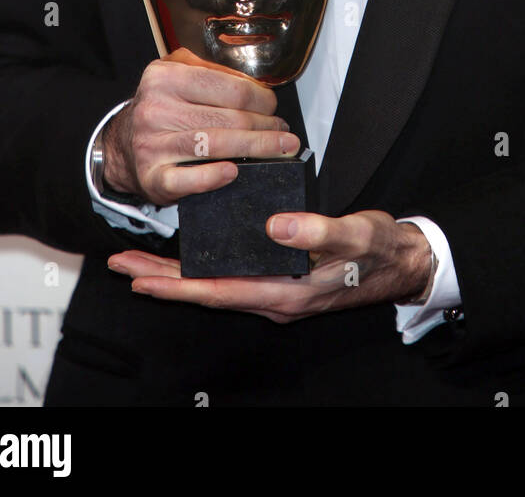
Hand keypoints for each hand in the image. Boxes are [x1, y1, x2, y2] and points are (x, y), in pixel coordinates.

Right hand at [102, 48, 298, 206]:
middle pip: (228, 117)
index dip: (261, 99)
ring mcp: (152, 144)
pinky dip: (214, 177)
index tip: (274, 107)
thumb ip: (212, 71)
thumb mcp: (177, 73)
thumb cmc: (160, 108)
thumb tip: (256, 86)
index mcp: (165, 77)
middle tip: (283, 132)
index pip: (229, 87)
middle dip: (265, 126)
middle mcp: (156, 109)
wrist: (122, 145)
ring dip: (255, 148)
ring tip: (278, 149)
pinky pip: (188, 179)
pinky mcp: (153, 177)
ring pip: (215, 144)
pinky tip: (235, 172)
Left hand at [108, 211, 432, 322]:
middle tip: (122, 265)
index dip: (176, 287)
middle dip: (162, 281)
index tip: (139, 278)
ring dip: (178, 275)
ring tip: (141, 262)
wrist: (403, 262)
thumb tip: (276, 227)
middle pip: (206, 291)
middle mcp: (274, 297)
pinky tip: (192, 255)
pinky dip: (205, 266)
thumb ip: (318, 231)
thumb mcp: (354, 236)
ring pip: (216, 284)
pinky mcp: (281, 278)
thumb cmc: (380, 251)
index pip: (218, 292)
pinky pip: (232, 275)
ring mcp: (277, 289)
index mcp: (285, 294)